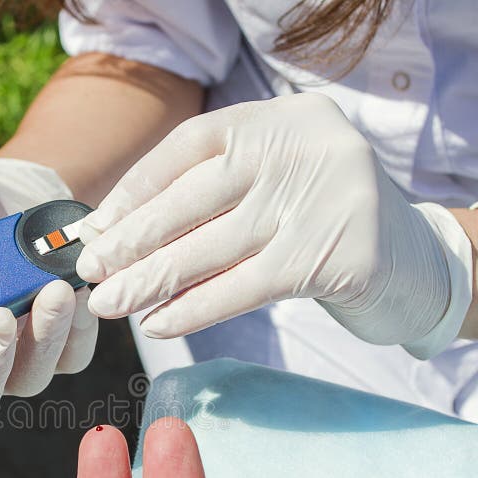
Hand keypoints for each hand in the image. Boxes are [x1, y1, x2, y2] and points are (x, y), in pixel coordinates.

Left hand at [77, 94, 472, 359]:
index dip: (134, 191)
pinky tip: (158, 324)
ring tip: (110, 304)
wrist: (419, 265)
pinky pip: (246, 285)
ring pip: (215, 244)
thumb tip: (115, 236)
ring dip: (152, 280)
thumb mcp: (271, 195)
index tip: (95, 230)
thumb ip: (210, 204)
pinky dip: (195, 308)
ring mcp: (329, 195)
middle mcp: (305, 145)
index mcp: (281, 121)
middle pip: (195, 198)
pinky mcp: (342, 253)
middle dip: (134, 240)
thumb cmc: (323, 231)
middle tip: (90, 273)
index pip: (190, 147)